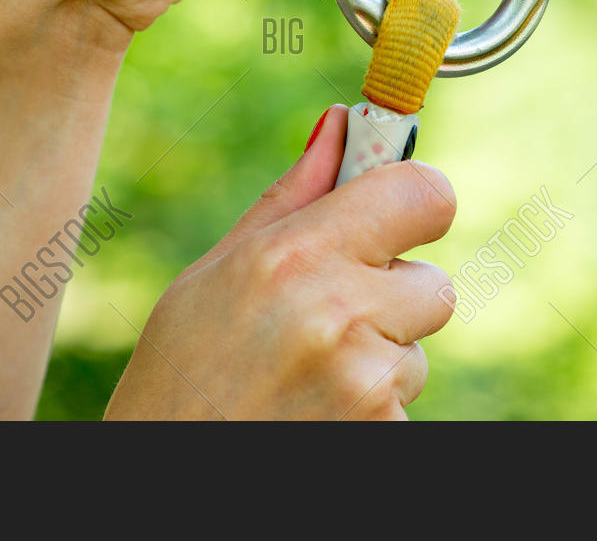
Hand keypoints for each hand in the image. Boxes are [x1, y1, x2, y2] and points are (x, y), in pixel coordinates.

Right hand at [104, 105, 456, 419]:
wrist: (164, 476)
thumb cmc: (181, 371)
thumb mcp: (217, 271)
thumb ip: (293, 196)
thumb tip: (341, 121)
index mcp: (296, 255)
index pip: (423, 195)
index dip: (419, 200)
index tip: (401, 213)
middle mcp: (339, 314)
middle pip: (433, 283)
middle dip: (392, 297)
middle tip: (325, 320)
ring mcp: (367, 383)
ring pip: (417, 350)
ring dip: (379, 358)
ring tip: (303, 377)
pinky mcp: (385, 435)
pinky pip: (405, 404)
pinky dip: (371, 409)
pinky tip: (312, 413)